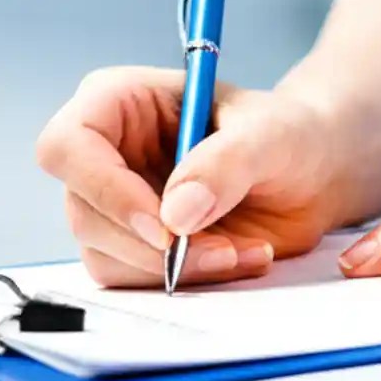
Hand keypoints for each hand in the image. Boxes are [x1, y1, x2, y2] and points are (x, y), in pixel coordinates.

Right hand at [35, 66, 338, 287]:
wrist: (311, 173)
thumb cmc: (286, 133)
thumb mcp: (269, 134)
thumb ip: (225, 163)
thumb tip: (176, 213)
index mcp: (118, 100)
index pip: (68, 145)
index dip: (104, 189)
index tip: (162, 225)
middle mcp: (104, 151)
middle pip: (82, 209)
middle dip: (148, 243)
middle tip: (217, 248)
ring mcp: (113, 200)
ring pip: (103, 253)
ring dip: (172, 267)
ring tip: (237, 251)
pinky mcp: (131, 242)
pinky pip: (132, 279)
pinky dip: (184, 280)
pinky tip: (233, 257)